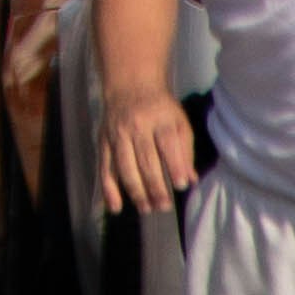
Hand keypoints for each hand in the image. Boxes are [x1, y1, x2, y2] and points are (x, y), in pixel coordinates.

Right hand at [100, 89, 200, 216]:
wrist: (131, 85)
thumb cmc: (161, 109)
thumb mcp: (179, 122)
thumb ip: (185, 150)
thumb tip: (190, 179)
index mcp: (160, 118)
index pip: (167, 143)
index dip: (174, 165)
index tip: (181, 185)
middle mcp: (136, 125)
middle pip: (145, 158)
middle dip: (155, 185)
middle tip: (163, 206)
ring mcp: (117, 134)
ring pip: (125, 166)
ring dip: (135, 190)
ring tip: (146, 208)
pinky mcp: (104, 141)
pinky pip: (105, 167)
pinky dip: (108, 189)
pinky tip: (115, 207)